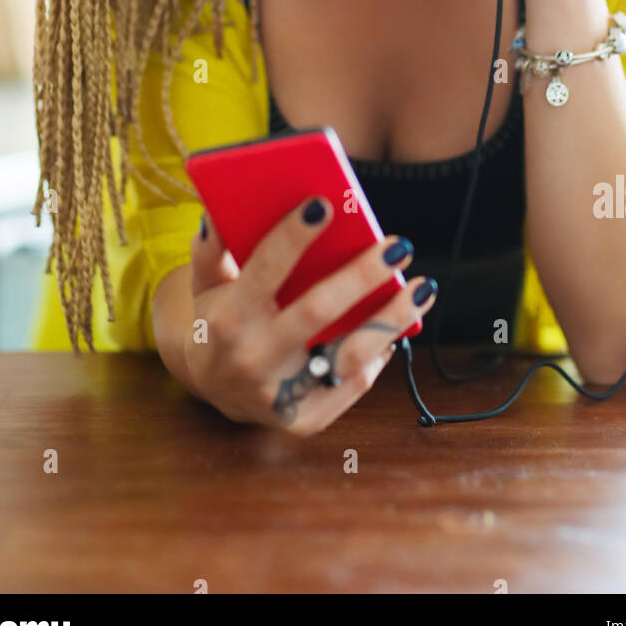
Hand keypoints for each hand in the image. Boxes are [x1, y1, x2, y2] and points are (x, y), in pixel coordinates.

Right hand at [184, 200, 437, 436]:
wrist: (212, 388)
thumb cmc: (218, 320)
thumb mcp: (205, 283)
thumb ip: (211, 248)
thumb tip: (219, 210)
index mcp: (229, 317)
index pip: (265, 270)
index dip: (294, 237)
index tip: (325, 206)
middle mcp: (255, 357)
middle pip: (318, 311)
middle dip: (362, 276)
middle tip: (397, 246)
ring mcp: (282, 393)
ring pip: (349, 356)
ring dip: (392, 320)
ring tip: (420, 288)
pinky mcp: (306, 419)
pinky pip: (354, 384)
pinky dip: (381, 352)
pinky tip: (399, 324)